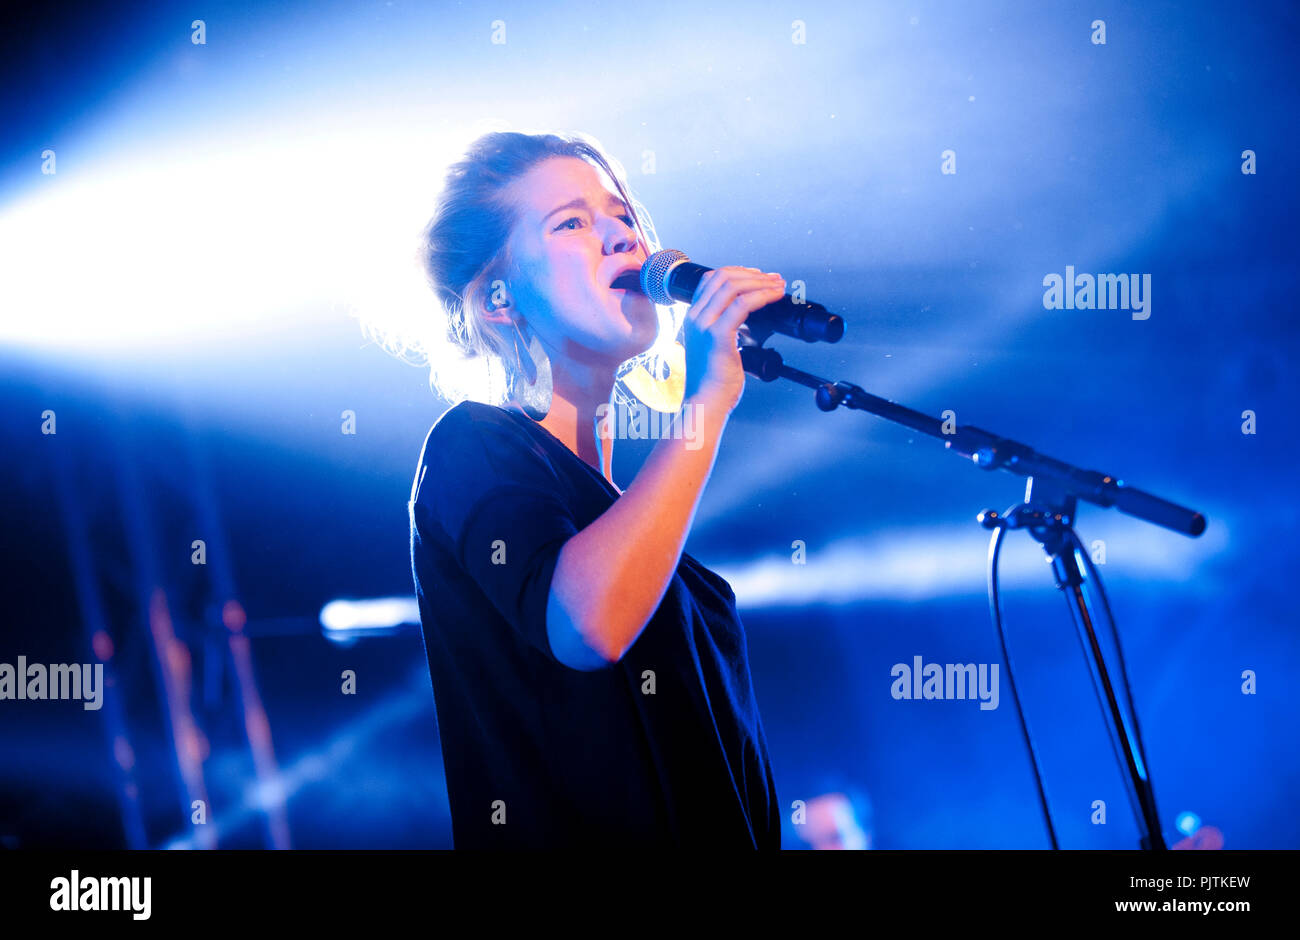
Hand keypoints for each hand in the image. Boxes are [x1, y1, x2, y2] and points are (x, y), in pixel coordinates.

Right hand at [681, 266, 785, 413]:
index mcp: (693, 317)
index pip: (711, 279)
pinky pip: (742, 305)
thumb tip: (744, 314)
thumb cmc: (712, 379)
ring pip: (733, 287)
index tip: (757, 276)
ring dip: (761, 282)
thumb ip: (723, 327)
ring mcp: (704, 325)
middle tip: (773, 279)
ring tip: (778, 286)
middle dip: (753, 274)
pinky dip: (762, 295)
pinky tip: (774, 296)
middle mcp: (695, 317)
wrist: (705, 401)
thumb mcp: (712, 345)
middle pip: (722, 277)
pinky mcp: (717, 336)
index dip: (737, 272)